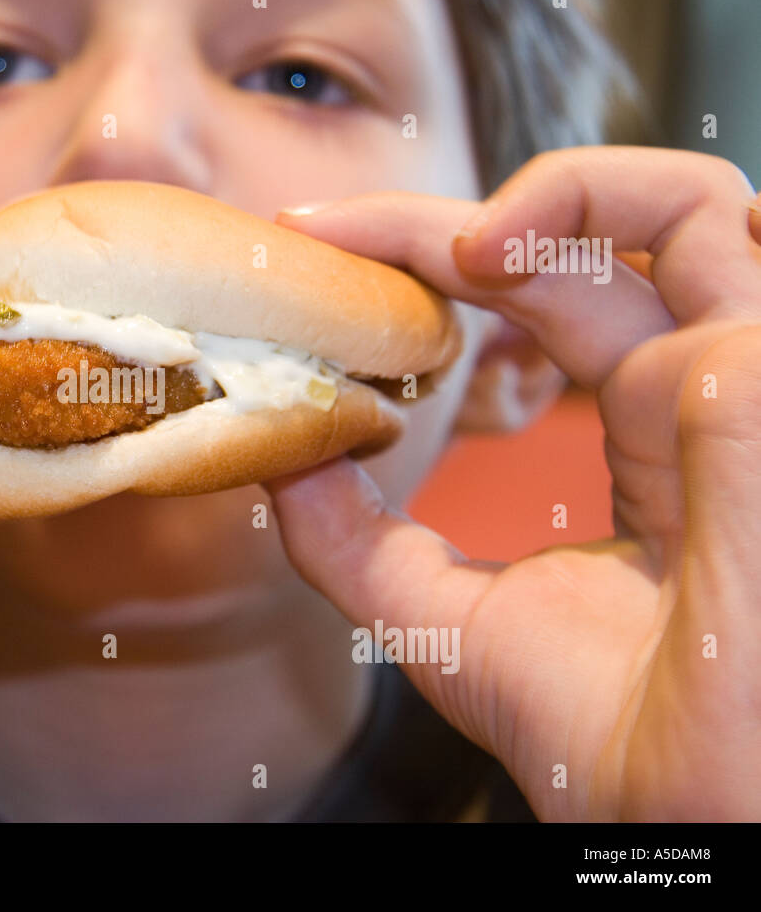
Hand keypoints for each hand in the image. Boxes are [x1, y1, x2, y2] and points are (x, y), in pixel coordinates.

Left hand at [270, 147, 760, 819]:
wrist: (686, 811)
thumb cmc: (606, 732)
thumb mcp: (444, 618)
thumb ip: (356, 541)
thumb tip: (278, 461)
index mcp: (647, 433)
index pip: (545, 304)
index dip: (433, 265)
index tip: (315, 256)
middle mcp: (703, 392)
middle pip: (588, 242)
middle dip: (439, 218)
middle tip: (319, 229)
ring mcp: (747, 378)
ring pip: (692, 202)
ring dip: (554, 180)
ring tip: (435, 235)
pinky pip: (714, 242)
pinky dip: (591, 210)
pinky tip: (481, 260)